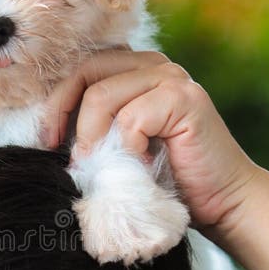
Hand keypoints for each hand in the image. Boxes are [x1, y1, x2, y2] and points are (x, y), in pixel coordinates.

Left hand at [44, 49, 260, 236]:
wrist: (222, 204)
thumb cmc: (168, 181)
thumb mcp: (120, 150)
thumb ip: (95, 131)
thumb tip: (46, 136)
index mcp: (136, 71)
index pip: (82, 69)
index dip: (57, 101)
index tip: (47, 140)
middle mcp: (155, 65)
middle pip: (87, 72)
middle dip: (63, 113)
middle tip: (62, 153)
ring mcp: (173, 78)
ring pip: (102, 96)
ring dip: (93, 140)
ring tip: (103, 169)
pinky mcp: (185, 99)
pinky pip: (131, 119)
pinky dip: (126, 150)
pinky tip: (140, 170)